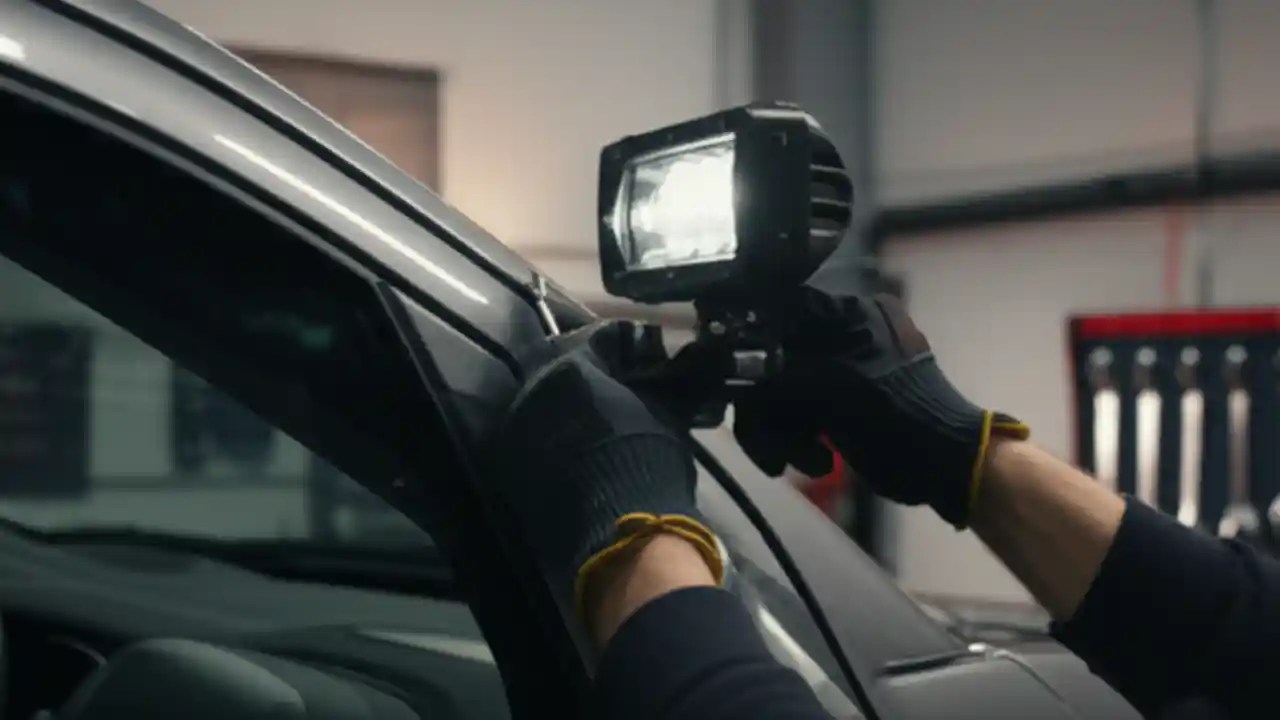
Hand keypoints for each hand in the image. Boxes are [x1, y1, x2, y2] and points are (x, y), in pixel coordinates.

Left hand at [493, 321, 723, 624]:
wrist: (621, 529)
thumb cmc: (648, 460)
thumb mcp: (663, 408)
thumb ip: (651, 382)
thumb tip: (664, 370)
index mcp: (569, 368)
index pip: (596, 341)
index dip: (621, 350)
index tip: (637, 361)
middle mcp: (532, 393)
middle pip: (560, 372)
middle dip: (584, 379)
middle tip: (613, 391)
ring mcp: (516, 433)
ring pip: (541, 408)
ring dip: (564, 412)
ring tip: (593, 427)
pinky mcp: (510, 471)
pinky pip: (534, 443)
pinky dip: (552, 443)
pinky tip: (577, 456)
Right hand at [733, 285, 1028, 527]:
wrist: (942, 467)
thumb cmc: (897, 415)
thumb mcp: (832, 386)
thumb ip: (775, 371)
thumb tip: (726, 365)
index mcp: (846, 312)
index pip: (778, 311)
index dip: (748, 342)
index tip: (728, 376)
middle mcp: (836, 333)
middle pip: (769, 358)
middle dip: (767, 408)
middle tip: (769, 448)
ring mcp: (833, 370)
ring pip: (775, 392)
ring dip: (780, 432)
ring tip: (803, 462)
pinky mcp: (831, 403)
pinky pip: (791, 415)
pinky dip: (793, 442)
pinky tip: (816, 462)